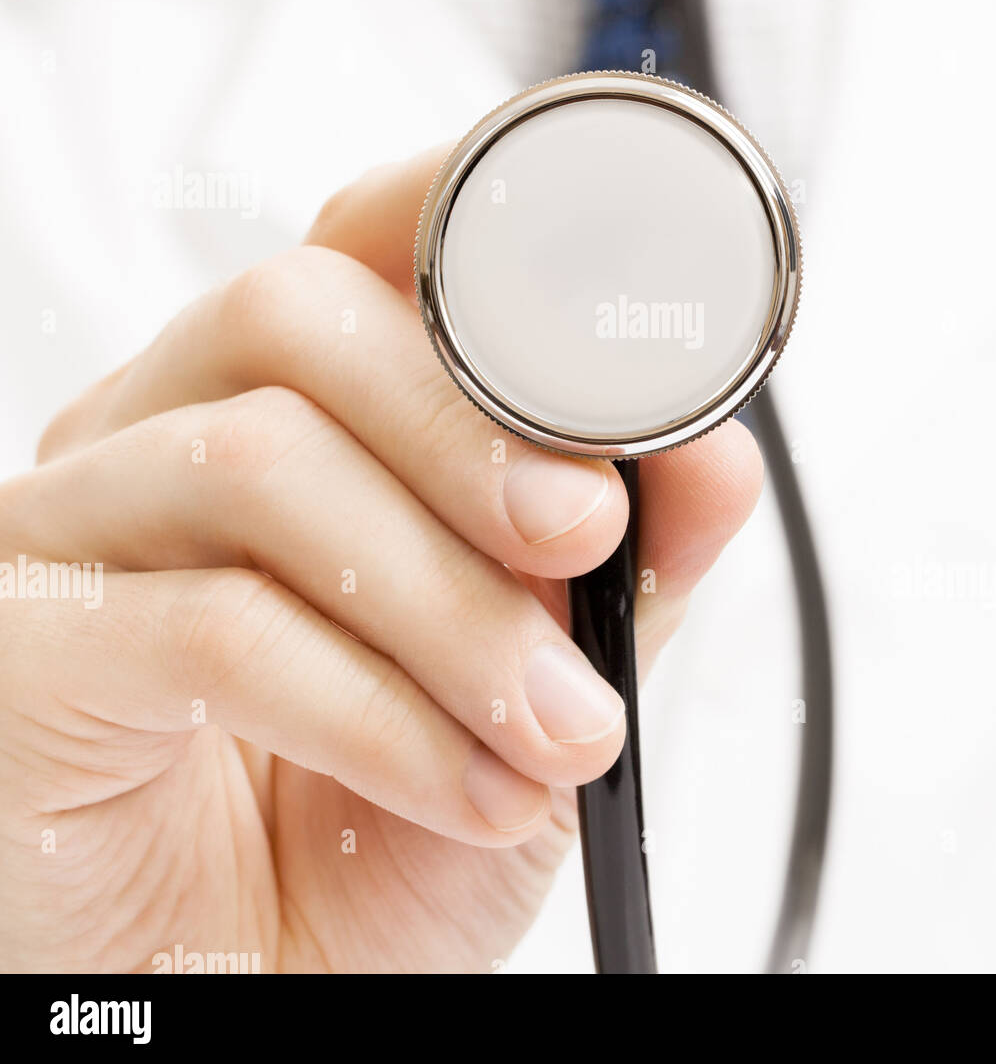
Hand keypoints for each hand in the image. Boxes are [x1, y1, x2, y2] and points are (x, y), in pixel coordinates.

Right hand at [0, 148, 762, 972]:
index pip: (359, 245)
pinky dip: (378, 710)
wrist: (266, 984)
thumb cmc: (384, 823)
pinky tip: (462, 783)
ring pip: (261, 460)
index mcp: (291, 403)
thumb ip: (631, 565)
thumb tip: (713, 458)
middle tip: (587, 545)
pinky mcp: (29, 649)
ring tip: (554, 728)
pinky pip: (212, 626)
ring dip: (449, 606)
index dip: (469, 225)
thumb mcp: (545, 682)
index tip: (607, 317)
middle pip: (298, 315)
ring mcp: (77, 530)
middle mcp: (166, 432)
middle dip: (471, 434)